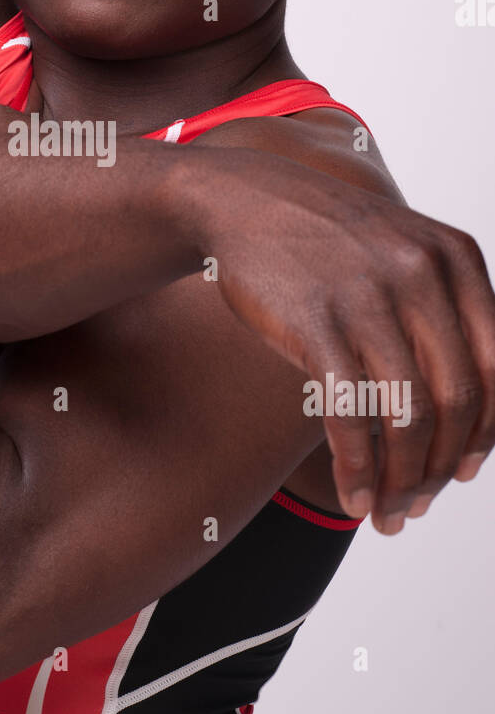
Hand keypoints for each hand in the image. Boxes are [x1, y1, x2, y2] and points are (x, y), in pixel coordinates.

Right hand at [201, 147, 494, 532]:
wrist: (243, 200)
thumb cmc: (324, 240)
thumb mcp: (402, 250)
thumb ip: (442, 309)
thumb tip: (471, 416)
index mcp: (455, 258)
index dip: (487, 434)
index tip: (463, 472)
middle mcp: (421, 274)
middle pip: (457, 400)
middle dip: (442, 469)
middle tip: (418, 505)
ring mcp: (368, 297)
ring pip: (408, 416)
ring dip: (402, 481)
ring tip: (387, 513)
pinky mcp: (315, 322)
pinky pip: (350, 414)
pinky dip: (357, 468)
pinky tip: (353, 495)